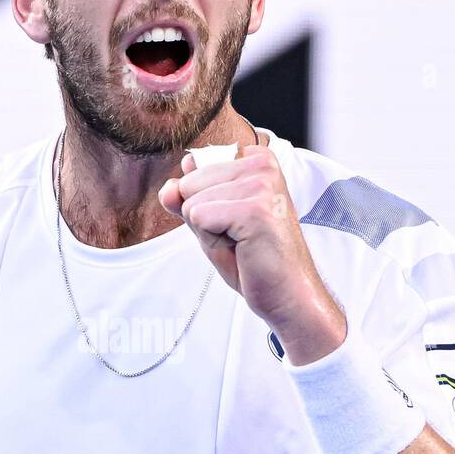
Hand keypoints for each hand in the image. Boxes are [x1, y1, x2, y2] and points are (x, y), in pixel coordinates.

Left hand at [158, 144, 345, 360]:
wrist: (286, 294)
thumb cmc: (254, 259)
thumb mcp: (212, 222)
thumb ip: (188, 200)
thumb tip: (168, 188)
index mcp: (256, 159)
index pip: (194, 170)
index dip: (205, 203)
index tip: (236, 222)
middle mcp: (262, 164)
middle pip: (189, 184)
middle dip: (205, 218)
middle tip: (240, 237)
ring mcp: (261, 184)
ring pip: (192, 202)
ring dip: (209, 232)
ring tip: (243, 242)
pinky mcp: (254, 208)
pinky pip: (199, 217)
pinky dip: (212, 241)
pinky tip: (243, 248)